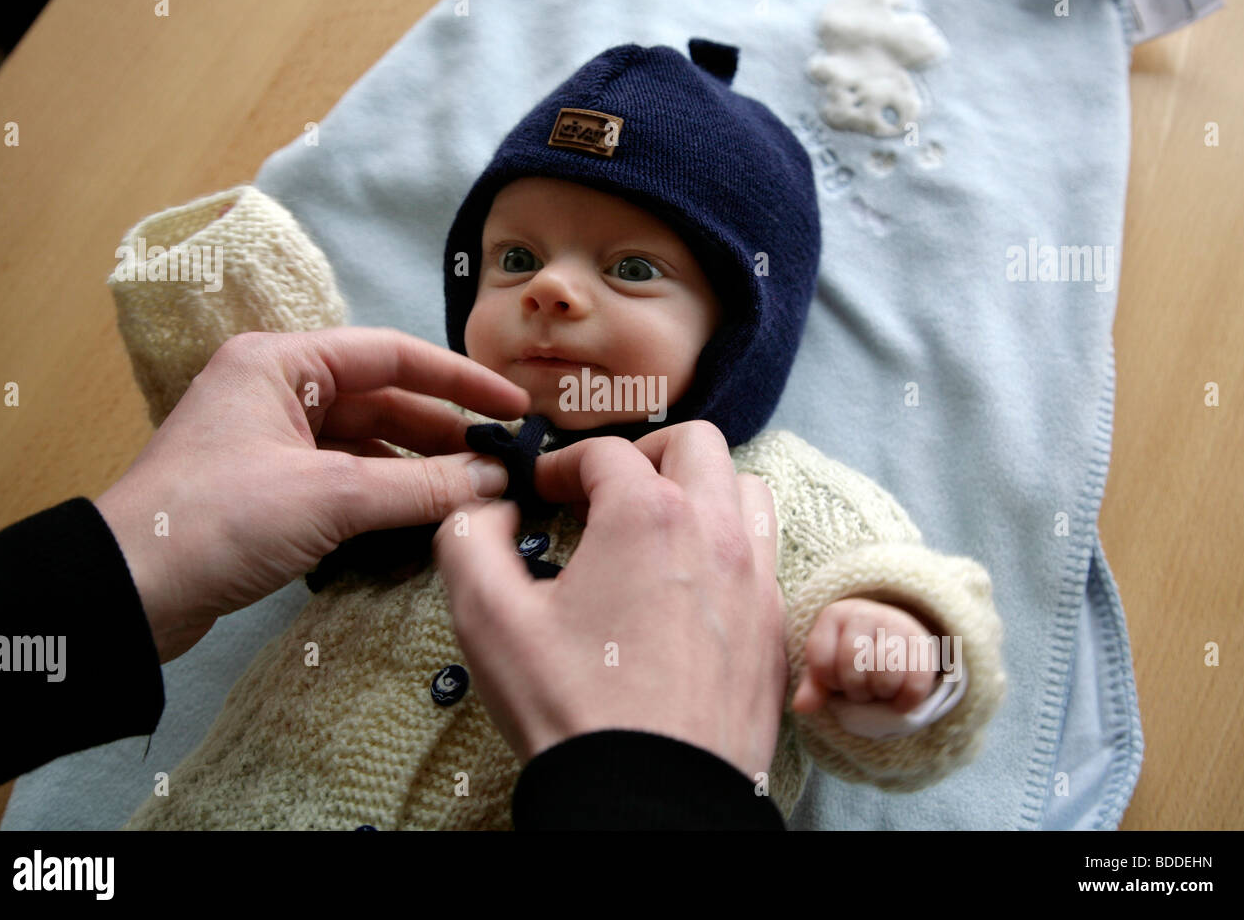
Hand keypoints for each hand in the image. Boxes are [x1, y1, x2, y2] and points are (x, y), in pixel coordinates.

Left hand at [94, 326, 529, 663]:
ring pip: (364, 445)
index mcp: (280, 363)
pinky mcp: (267, 489)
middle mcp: (275, 391)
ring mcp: (270, 442)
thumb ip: (420, 486)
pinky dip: (382, 498)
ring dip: (414, 472)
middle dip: (441, 433)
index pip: (391, 355)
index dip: (460, 380)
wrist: (126, 593)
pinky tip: (419, 522)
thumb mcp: (330, 497)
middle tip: (499, 463)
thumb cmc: (216, 522)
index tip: (514, 404)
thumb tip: (493, 478)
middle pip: (381, 402)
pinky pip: (343, 480)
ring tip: (470, 497)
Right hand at [433, 421, 786, 780]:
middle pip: (694, 445)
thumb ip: (469, 539)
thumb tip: (491, 510)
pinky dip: (729, 548)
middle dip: (643, 455)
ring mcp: (756, 580)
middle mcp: (715, 533)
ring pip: (745, 491)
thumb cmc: (572, 708)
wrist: (649, 799)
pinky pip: (764, 556)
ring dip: (700, 492)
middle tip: (605, 494)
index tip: (542, 492)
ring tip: (657, 530)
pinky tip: (691, 588)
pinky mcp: (774, 629)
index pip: (605, 452)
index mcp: (648, 517)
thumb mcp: (487, 617)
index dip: (562, 463)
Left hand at [791, 597, 939, 714]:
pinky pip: (916, 683)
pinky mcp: (924, 643)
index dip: (829, 682)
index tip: (837, 680)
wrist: (892, 634)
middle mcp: (865, 614)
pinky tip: (899, 702)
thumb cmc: (851, 653)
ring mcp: (897, 625)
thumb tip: (801, 707)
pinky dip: (906, 701)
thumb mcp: (828, 664)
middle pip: (853, 667)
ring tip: (879, 690)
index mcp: (834, 615)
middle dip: (856, 690)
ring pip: (886, 674)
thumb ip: (814, 685)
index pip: (822, 662)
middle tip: (861, 690)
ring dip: (881, 693)